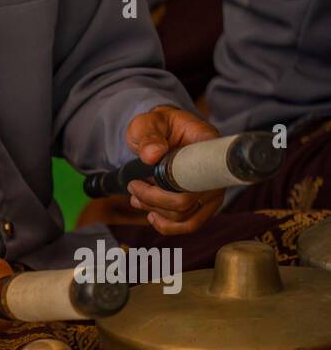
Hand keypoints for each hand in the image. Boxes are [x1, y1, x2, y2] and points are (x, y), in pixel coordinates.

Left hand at [125, 105, 223, 234]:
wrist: (160, 133)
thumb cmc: (158, 126)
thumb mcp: (148, 124)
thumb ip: (149, 136)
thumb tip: (152, 155)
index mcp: (209, 145)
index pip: (204, 176)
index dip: (174, 187)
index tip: (146, 180)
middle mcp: (216, 172)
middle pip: (187, 202)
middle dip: (153, 200)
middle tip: (134, 186)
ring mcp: (211, 190)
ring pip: (185, 217)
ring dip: (155, 211)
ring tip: (136, 197)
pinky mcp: (202, 203)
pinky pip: (189, 224)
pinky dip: (166, 225)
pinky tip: (152, 215)